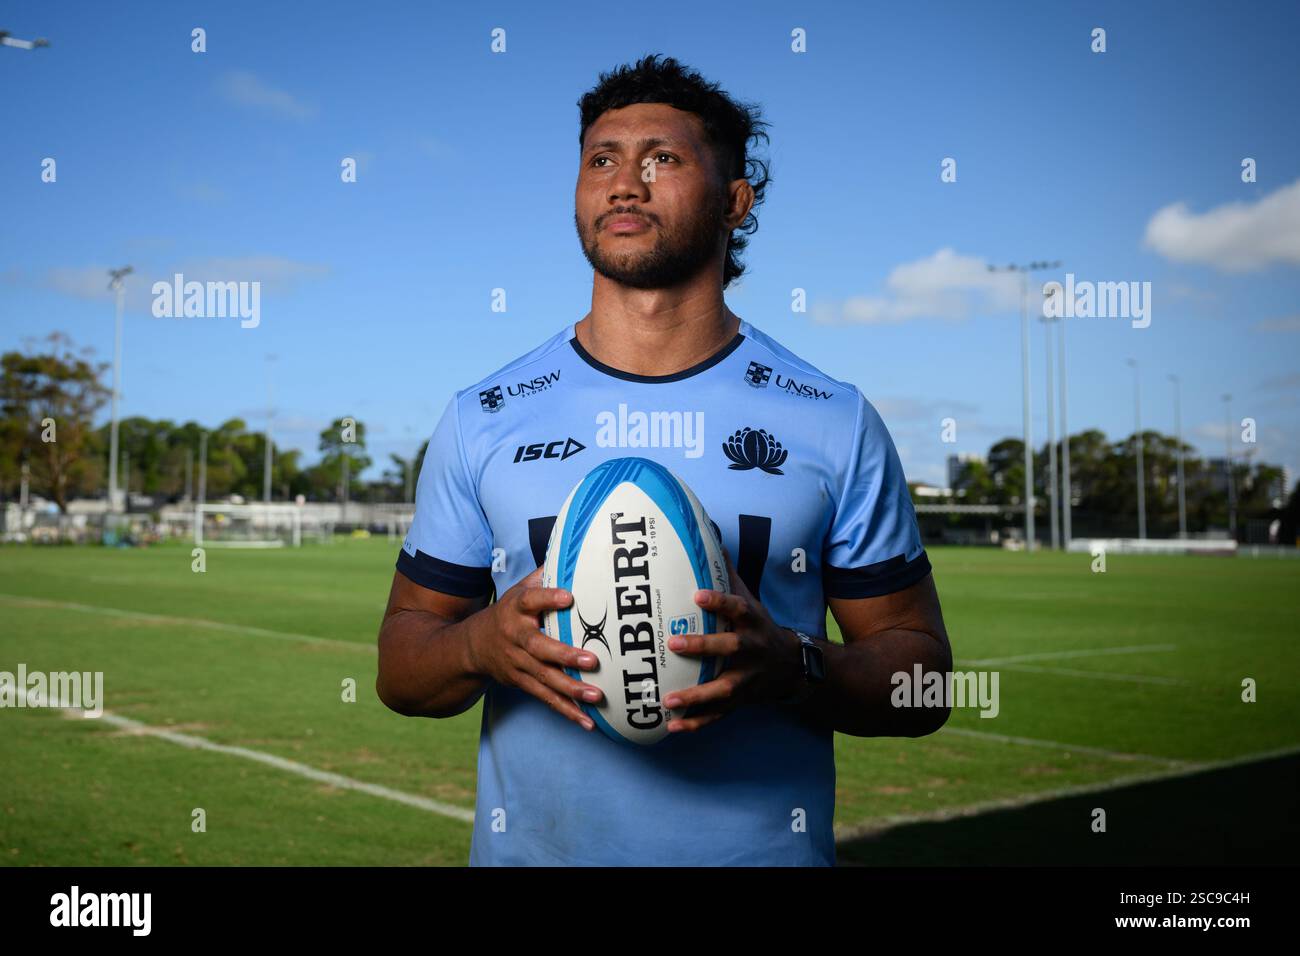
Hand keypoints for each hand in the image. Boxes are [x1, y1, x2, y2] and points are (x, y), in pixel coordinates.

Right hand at [466, 566, 601, 730]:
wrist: (469, 648)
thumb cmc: (507, 613)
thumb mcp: (518, 590)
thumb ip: (543, 575)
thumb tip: (570, 548)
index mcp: (516, 609)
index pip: (531, 600)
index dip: (548, 598)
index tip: (568, 597)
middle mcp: (516, 637)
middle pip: (540, 647)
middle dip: (565, 655)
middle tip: (592, 660)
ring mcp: (518, 663)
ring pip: (545, 678)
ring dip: (571, 689)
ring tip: (596, 695)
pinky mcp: (522, 683)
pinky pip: (546, 698)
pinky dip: (566, 711)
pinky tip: (588, 722)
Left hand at [661, 549, 803, 732]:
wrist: (794, 667)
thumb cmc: (759, 627)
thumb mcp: (750, 599)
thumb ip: (727, 573)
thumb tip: (709, 535)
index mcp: (752, 621)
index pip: (736, 608)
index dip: (719, 601)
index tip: (697, 595)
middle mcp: (752, 650)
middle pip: (730, 648)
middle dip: (703, 647)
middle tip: (673, 643)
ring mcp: (747, 679)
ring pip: (723, 689)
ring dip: (695, 695)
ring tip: (668, 699)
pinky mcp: (740, 701)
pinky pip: (718, 715)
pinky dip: (697, 723)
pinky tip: (673, 726)